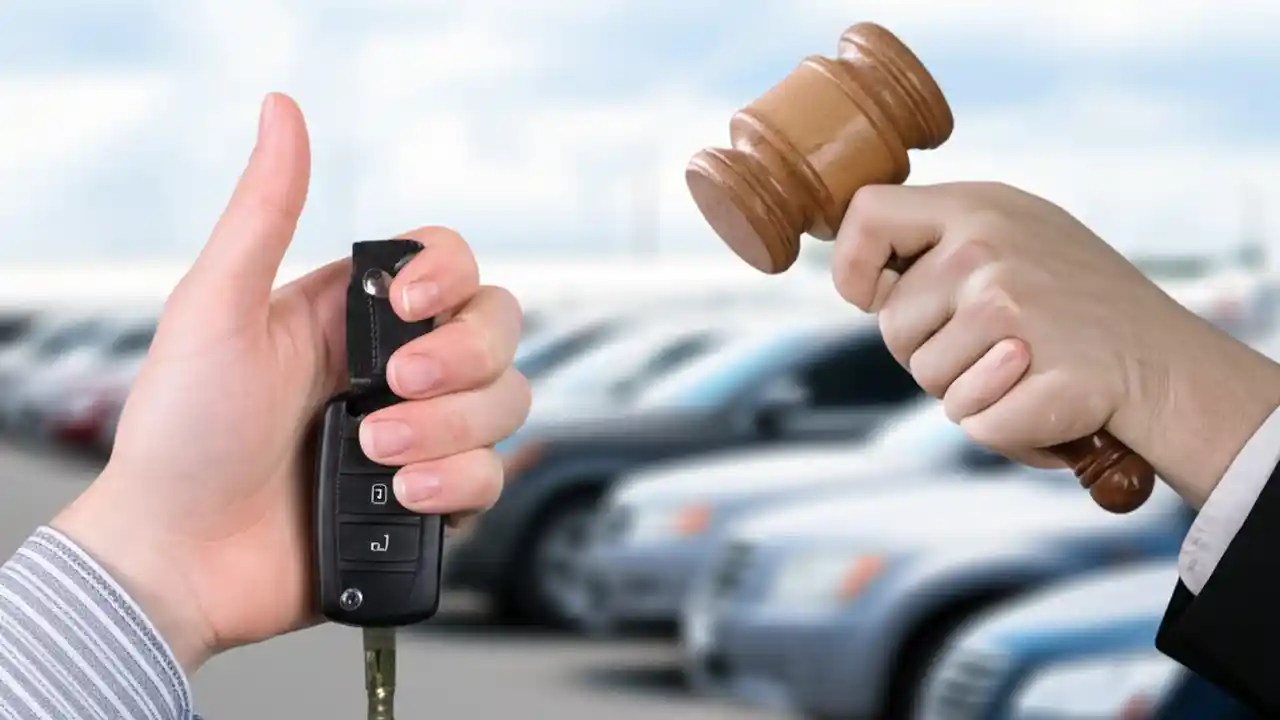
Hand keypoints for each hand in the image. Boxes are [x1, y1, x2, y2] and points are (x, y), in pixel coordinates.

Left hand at [51, 94, 530, 672]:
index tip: (403, 308)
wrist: (178, 557)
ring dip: (451, 428)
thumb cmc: (180, 433)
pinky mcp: (430, 499)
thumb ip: (264, 212)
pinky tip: (402, 494)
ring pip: (506, 402)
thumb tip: (283, 111)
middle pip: (498, 330)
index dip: (450, 278)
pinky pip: (491, 477)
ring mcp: (419, 434)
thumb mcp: (214, 309)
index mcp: (352, 316)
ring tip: (375, 454)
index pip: (452, 266)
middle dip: (460, 360)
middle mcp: (395, 369)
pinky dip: (458, 484)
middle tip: (393, 386)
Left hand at [831, 181, 1279, 505]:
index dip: (852, 266)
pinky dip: (1008, 432)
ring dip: (971, 393)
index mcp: (978, 208)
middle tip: (995, 349)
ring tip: (1026, 370)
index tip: (874, 296)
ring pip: (930, 383)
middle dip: (928, 355)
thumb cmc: (1073, 304)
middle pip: (892, 327)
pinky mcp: (1043, 374)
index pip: (866, 214)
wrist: (1165, 361)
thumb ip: (938, 243)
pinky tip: (1046, 404)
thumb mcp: (1012, 236)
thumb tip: (857, 277)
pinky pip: (975, 425)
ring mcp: (1015, 311)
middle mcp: (989, 250)